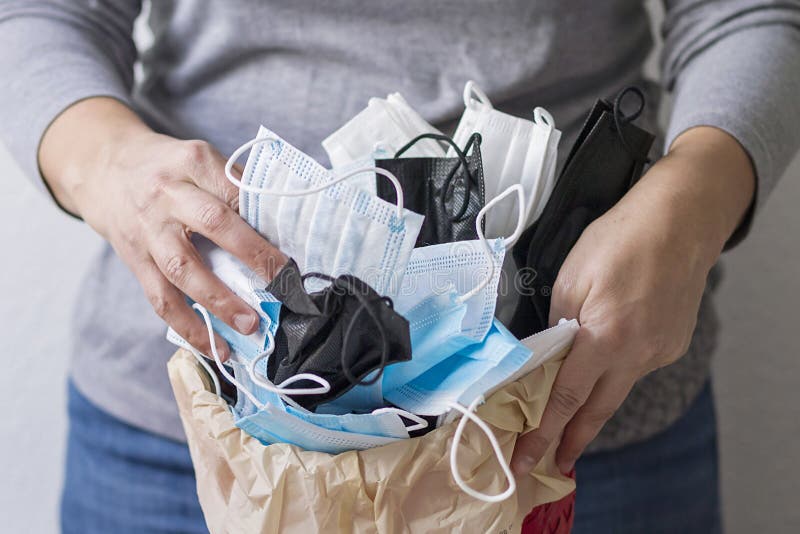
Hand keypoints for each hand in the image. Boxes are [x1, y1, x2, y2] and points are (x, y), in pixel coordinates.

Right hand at [39, 98, 285, 358]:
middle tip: (284, 282)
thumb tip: (283, 226)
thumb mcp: (199, 158)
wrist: (102, 168)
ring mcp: (149, 232)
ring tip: (250, 325)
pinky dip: (189, 327)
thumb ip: (235, 185)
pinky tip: (215, 347)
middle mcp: (168, 195)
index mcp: (192, 163)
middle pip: (213, 224)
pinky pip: (161, 299)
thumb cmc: (167, 167)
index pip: (235, 188)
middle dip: (252, 254)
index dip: (264, 214)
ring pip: (184, 269)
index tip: (292, 239)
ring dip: (220, 301)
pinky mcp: (136, 262)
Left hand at [511, 126, 755, 474]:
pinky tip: (606, 360)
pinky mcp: (672, 343)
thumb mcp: (571, 278)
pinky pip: (635, 366)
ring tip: (571, 422)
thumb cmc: (620, 239)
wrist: (679, 220)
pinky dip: (616, 370)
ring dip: (593, 406)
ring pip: (617, 388)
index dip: (544, 432)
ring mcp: (660, 351)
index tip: (527, 457)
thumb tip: (548, 353)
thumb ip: (558, 324)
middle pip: (597, 410)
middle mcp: (637, 353)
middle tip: (553, 466)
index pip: (565, 397)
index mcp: (605, 338)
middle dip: (572, 441)